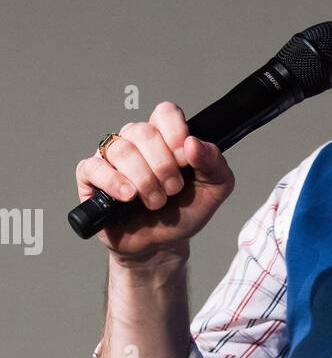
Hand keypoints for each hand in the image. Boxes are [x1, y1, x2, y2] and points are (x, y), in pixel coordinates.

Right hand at [74, 100, 234, 260]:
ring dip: (144, 181)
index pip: (165, 112)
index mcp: (164, 136)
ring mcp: (110, 157)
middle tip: (173, 190)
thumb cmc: (182, 212)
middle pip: (143, 132)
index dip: (175, 134)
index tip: (185, 161)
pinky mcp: (91, 177)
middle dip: (163, 167)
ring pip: (121, 150)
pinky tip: (129, 197)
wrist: (162, 245)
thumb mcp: (213, 190)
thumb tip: (195, 143)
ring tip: (155, 202)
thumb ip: (214, 163)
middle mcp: (135, 141)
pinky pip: (93, 167)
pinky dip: (114, 182)